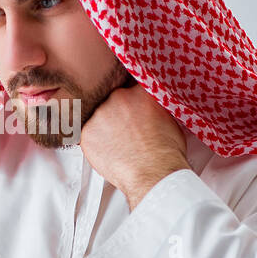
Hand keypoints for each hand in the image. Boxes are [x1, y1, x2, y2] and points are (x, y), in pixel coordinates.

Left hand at [79, 82, 189, 208]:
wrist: (154, 174)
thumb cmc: (165, 153)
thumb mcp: (170, 118)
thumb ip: (154, 105)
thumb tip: (150, 105)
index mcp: (140, 91)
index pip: (131, 83)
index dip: (131, 96)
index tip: (131, 104)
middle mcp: (118, 98)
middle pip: (113, 100)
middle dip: (118, 113)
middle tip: (128, 130)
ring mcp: (100, 114)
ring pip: (99, 117)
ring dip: (106, 127)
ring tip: (120, 144)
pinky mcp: (87, 132)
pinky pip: (88, 133)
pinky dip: (96, 141)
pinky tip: (110, 151)